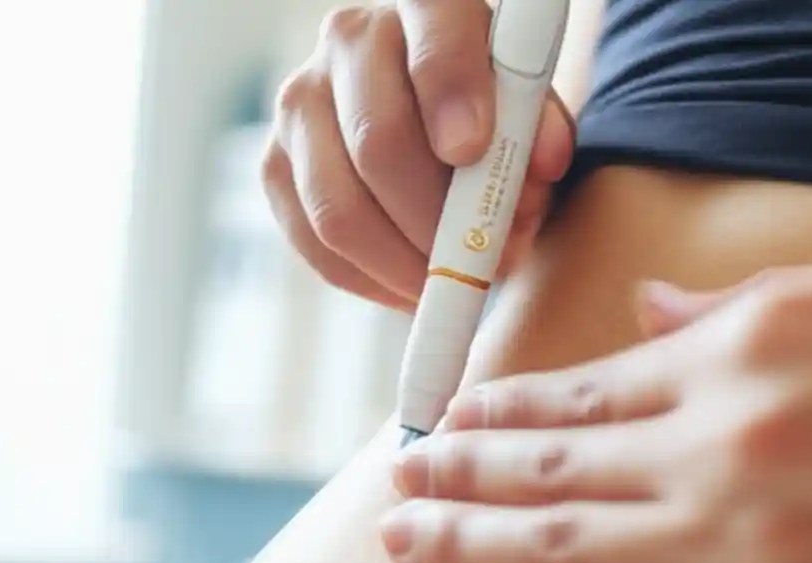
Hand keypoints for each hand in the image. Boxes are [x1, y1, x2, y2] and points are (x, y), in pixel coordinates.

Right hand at [261, 1, 574, 311]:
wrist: (430, 109)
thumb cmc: (489, 107)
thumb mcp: (528, 107)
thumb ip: (536, 134)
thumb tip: (530, 180)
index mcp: (423, 3)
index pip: (433, 29)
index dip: (450, 89)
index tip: (471, 152)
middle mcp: (348, 39)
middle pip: (378, 140)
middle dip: (435, 219)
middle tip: (482, 260)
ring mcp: (300, 101)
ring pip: (337, 207)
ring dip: (401, 263)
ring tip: (448, 278)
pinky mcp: (275, 162)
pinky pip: (311, 242)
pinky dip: (365, 278)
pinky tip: (406, 284)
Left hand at [380, 258, 811, 562]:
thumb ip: (739, 311)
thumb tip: (643, 314)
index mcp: (753, 351)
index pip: (585, 386)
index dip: (505, 409)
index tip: (453, 421)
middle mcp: (730, 443)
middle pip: (551, 462)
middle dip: (461, 474)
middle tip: (401, 482)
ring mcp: (748, 551)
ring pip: (561, 548)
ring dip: (468, 546)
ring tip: (405, 542)